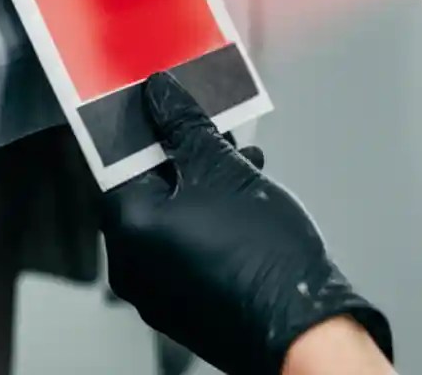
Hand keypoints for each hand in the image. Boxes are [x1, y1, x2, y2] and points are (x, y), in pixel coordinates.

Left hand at [101, 72, 391, 374]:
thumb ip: (185, 126)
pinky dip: (209, 223)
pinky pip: (185, 250)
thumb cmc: (262, 257)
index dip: (152, 129)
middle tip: (218, 137)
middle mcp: (131, 265)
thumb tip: (160, 94)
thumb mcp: (224, 169)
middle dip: (187, 158)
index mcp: (128, 227)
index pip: (121, 161)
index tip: (173, 109)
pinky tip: (247, 207)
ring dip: (205, 188)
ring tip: (246, 169)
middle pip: (149, 190)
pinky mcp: (183, 305)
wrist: (300, 327)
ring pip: (172, 219)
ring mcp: (156, 291)